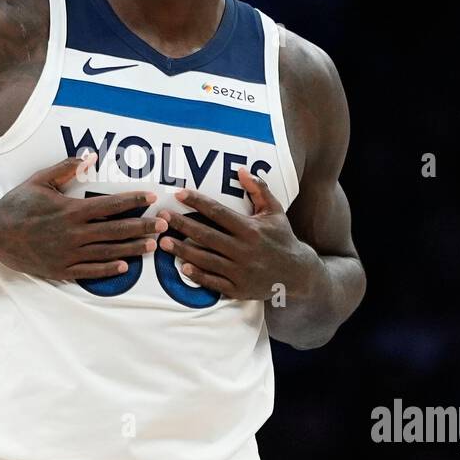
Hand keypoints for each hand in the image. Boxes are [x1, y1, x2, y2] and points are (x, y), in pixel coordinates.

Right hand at [0, 153, 167, 280]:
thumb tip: (91, 156)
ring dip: (133, 248)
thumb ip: (67, 168)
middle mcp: (74, 233)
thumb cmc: (17, 204)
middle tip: (164, 225)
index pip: (111, 205)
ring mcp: (69, 253)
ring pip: (109, 252)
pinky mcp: (61, 269)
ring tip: (152, 246)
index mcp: (72, 210)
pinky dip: (109, 270)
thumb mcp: (40, 181)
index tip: (151, 198)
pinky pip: (90, 271)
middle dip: (143, 226)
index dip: (133, 201)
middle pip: (117, 230)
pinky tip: (125, 267)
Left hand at [159, 166, 315, 300]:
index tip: (179, 194)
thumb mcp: (275, 211)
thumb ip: (259, 190)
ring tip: (163, 242)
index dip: (197, 202)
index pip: (218, 212)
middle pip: (206, 235)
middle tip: (162, 217)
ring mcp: (240, 271)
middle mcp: (244, 250)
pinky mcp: (239, 288)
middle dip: (182, 225)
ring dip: (182, 250)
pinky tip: (182, 267)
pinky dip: (198, 275)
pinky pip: (214, 282)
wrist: (297, 274)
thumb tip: (241, 170)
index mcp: (251, 229)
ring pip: (206, 259)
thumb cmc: (282, 238)